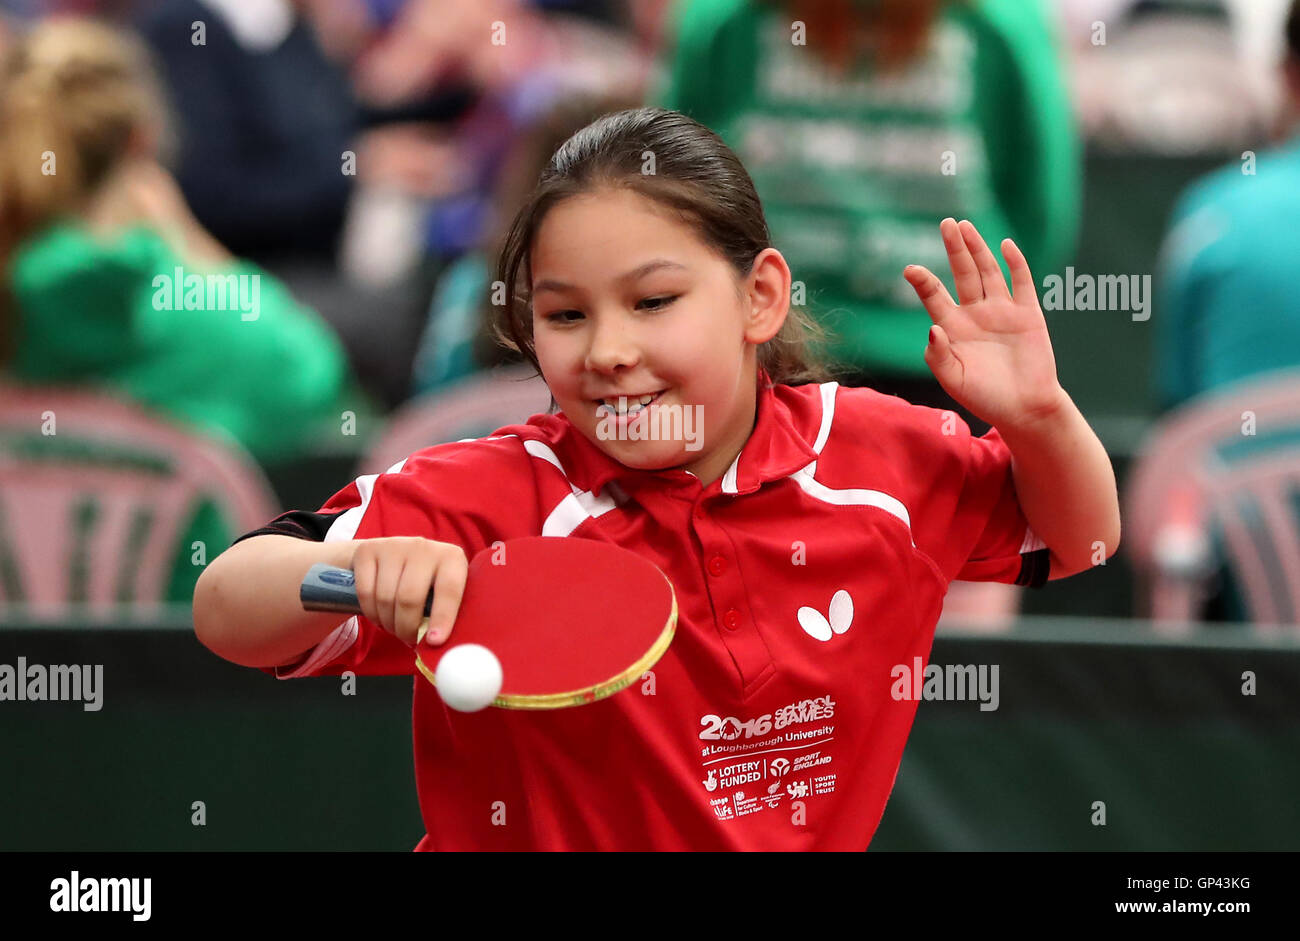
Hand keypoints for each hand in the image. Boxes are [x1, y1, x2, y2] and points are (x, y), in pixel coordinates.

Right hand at [348, 537, 467, 646]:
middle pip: (409, 597)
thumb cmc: (423, 583)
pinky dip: (371, 613)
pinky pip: (366, 592)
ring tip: (394, 626)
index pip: (449, 590)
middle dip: (406, 627)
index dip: (442, 618)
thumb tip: (439, 646)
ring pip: (386, 598)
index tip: (434, 641)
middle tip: (407, 638)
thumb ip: (444, 613)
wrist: (388, 554)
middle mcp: (424, 547)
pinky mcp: (368, 550)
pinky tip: (379, 616)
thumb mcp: (440, 591)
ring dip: (388, 622)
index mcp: (451, 557)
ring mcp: (394, 546)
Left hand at [902, 218, 1066, 430]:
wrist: (1024, 408)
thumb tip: (933, 327)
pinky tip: (1006, 245)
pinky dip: (1015, 263)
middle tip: (946, 223)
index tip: (909, 269)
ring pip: (988, 271)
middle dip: (954, 249)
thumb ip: (939, 355)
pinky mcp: (1028, 314)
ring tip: (966, 226)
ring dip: (978, 249)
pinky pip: (1021, 283)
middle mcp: (975, 313)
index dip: (923, 281)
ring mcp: (1002, 310)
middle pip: (963, 273)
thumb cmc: (984, 397)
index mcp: (953, 327)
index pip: (934, 295)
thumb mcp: (953, 379)